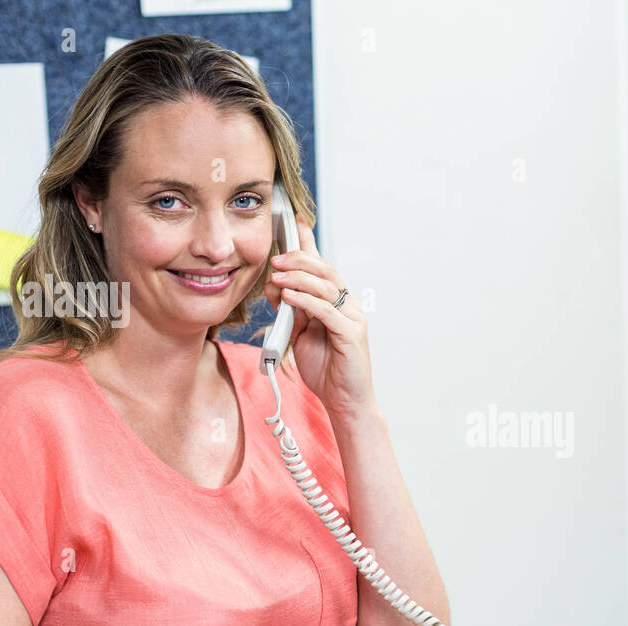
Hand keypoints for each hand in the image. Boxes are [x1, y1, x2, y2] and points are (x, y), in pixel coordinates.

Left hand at [265, 221, 376, 422]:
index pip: (323, 267)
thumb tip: (274, 287)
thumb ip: (291, 311)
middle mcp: (349, 306)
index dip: (310, 244)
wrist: (345, 401)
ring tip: (277, 274)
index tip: (293, 222)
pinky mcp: (351, 334)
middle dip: (299, 259)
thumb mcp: (301, 335)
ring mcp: (353, 319)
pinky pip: (326, 310)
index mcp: (338, 303)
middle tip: (276, 257)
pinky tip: (288, 296)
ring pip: (326, 286)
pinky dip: (305, 300)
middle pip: (326, 270)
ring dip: (299, 277)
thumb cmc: (326, 370)